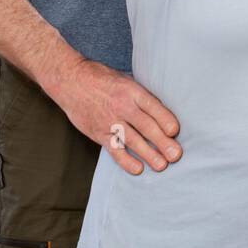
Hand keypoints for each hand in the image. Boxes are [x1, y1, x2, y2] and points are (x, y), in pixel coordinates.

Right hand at [49, 56, 181, 174]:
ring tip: (162, 166)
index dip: (166, 120)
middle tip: (175, 155)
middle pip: (146, 126)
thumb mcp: (125, 79)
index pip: (153, 107)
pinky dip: (126, 160)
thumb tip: (163, 113)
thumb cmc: (102, 79)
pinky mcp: (98, 133)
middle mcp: (122, 106)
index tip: (175, 131)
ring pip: (132, 141)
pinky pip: (114, 149)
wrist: (71, 80)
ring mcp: (109, 121)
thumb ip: (141, 96)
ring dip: (149, 154)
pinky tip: (138, 169)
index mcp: (131, 90)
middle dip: (163, 142)